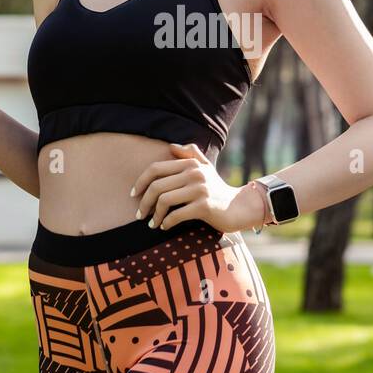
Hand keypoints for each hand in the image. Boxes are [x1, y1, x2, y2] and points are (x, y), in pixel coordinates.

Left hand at [131, 142, 266, 233]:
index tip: (134, 194)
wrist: (239, 207)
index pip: (156, 168)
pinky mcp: (204, 206)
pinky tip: (164, 227)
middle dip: (144, 202)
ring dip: (154, 215)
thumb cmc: (218, 188)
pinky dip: (166, 222)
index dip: (140, 181)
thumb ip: (191, 154)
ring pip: (164, 200)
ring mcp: (200, 189)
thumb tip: (171, 146)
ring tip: (152, 223)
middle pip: (156, 186)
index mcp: (190, 163)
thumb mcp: (206, 168)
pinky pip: (176, 215)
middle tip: (140, 214)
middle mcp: (194, 173)